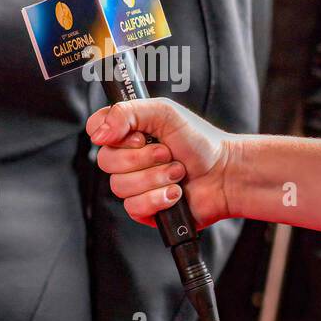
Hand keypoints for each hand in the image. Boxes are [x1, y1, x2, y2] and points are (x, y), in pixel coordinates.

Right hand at [86, 97, 235, 230]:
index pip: (94, 130)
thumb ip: (126, 113)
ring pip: (119, 186)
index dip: (111, 134)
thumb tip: (98, 133)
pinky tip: (175, 193)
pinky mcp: (144, 209)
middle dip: (142, 159)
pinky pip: (133, 207)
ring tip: (177, 173)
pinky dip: (158, 199)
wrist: (225, 174)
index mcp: (127, 132)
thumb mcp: (163, 112)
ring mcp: (134, 184)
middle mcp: (126, 158)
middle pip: (105, 161)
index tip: (139, 136)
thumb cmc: (198, 140)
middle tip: (167, 153)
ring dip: (155, 178)